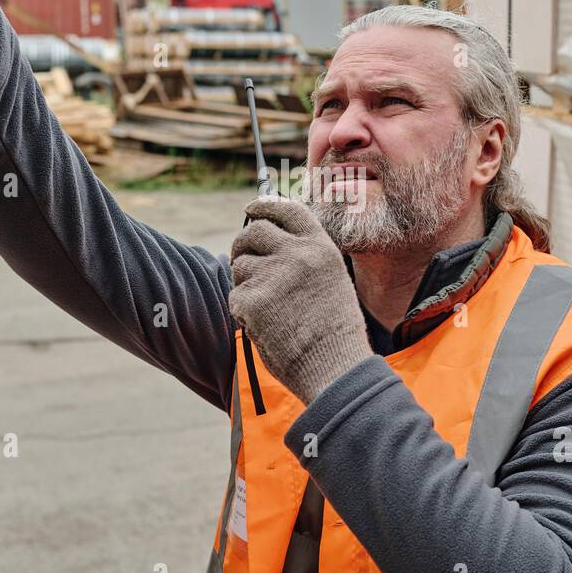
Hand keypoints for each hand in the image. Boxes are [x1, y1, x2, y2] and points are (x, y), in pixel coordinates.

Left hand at [229, 197, 372, 403]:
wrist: (336, 367)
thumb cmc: (334, 331)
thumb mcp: (332, 281)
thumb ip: (306, 258)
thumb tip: (268, 241)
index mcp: (320, 247)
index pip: (287, 209)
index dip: (265, 205)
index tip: (252, 208)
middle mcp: (297, 254)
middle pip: (254, 231)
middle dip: (243, 243)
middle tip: (241, 257)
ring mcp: (274, 275)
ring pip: (240, 264)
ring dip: (244, 281)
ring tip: (266, 307)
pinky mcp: (253, 300)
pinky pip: (235, 295)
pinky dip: (243, 310)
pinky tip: (264, 325)